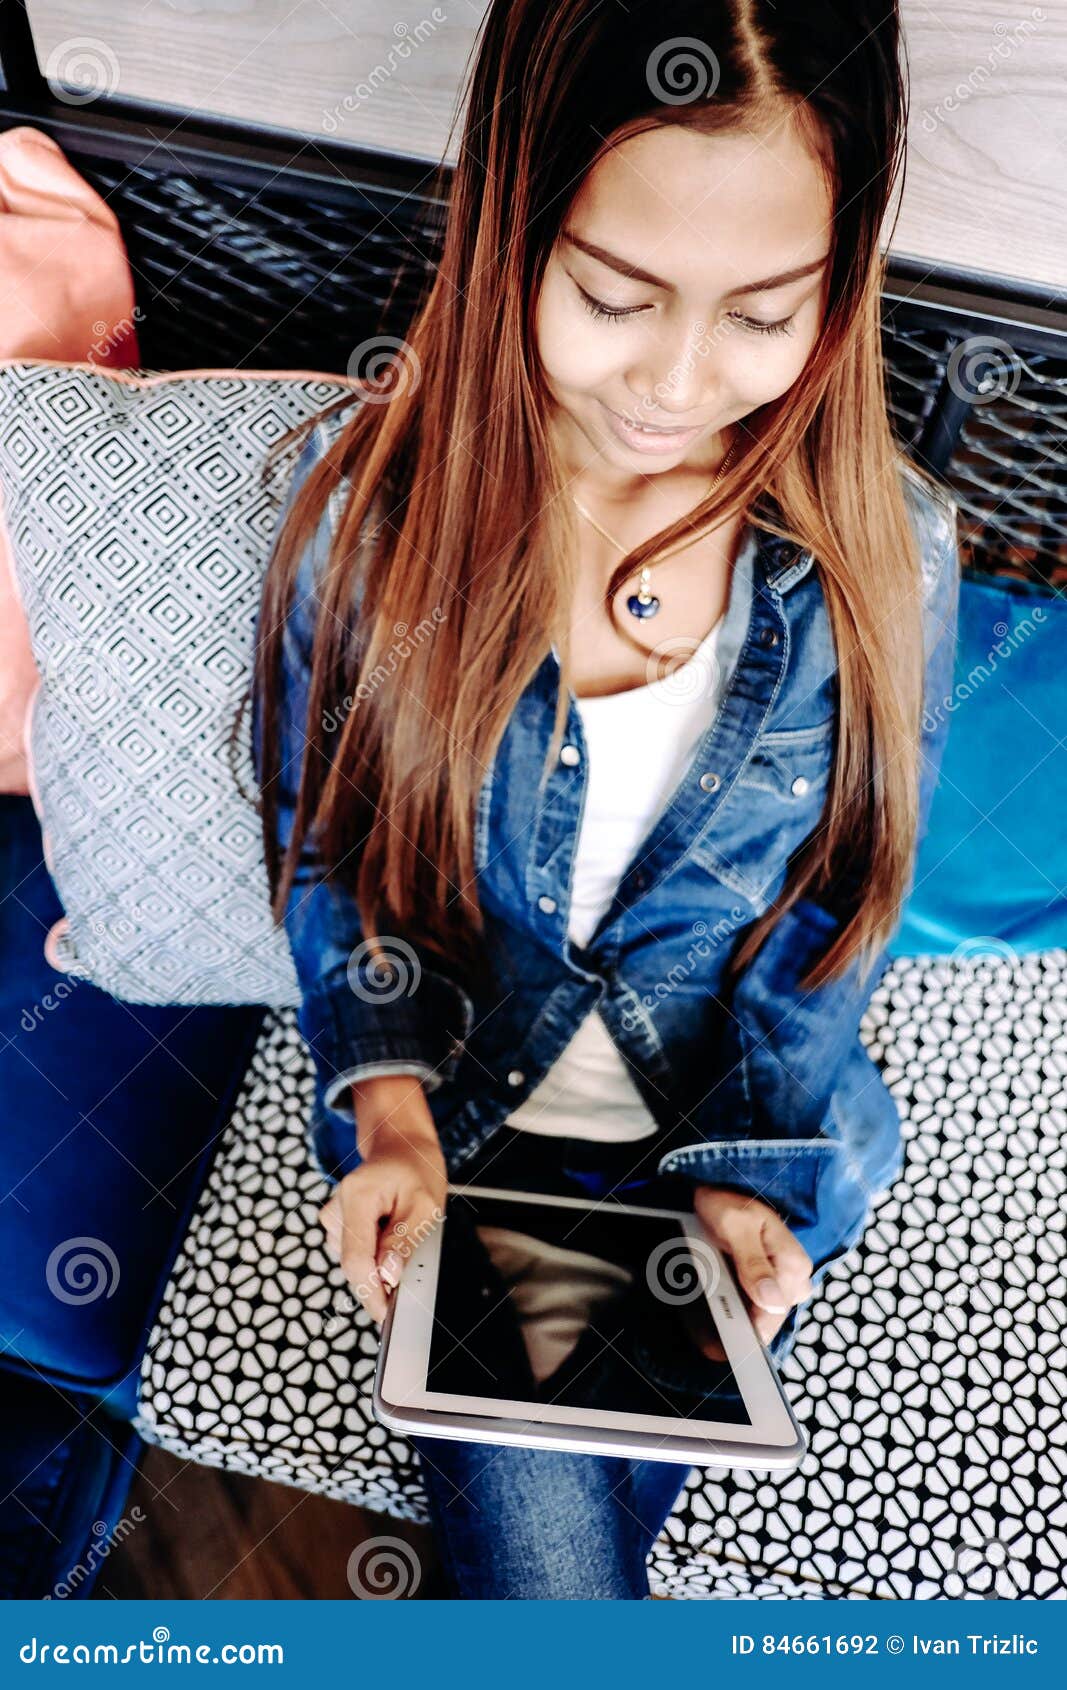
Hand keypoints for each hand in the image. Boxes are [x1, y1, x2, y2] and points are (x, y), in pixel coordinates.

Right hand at [319, 1105, 446, 1324]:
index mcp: (357, 1196)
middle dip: (379, 1277)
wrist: (402, 1147)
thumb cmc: (416, 1170)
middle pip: (352, 1264)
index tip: (388, 1314)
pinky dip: (372, 1252)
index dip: (371, 1293)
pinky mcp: (335, 1223)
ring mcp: (333, 1215)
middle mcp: (336, 1206)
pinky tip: (386, 1230)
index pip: (356, 1260)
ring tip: (401, 1231)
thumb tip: (388, 1276)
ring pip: (353, 1260)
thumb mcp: (426, 1205)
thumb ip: (404, 1241)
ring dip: (377, 1261)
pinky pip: (353, 1251)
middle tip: (410, 1263)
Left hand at [691, 1186, 812, 1354]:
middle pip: (771, 1318)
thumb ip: (754, 1263)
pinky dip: (739, 1310)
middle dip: (743, 1320)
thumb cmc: (726, 1201)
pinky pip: (757, 1307)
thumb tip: (772, 1300)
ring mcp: (781, 1279)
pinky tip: (720, 1312)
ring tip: (712, 1313)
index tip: (727, 1341)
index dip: (752, 1326)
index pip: (777, 1311)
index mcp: (792, 1262)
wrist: (716, 1189)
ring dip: (739, 1316)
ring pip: (763, 1315)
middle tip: (712, 1324)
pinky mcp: (767, 1281)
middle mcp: (793, 1274)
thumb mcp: (735, 1226)